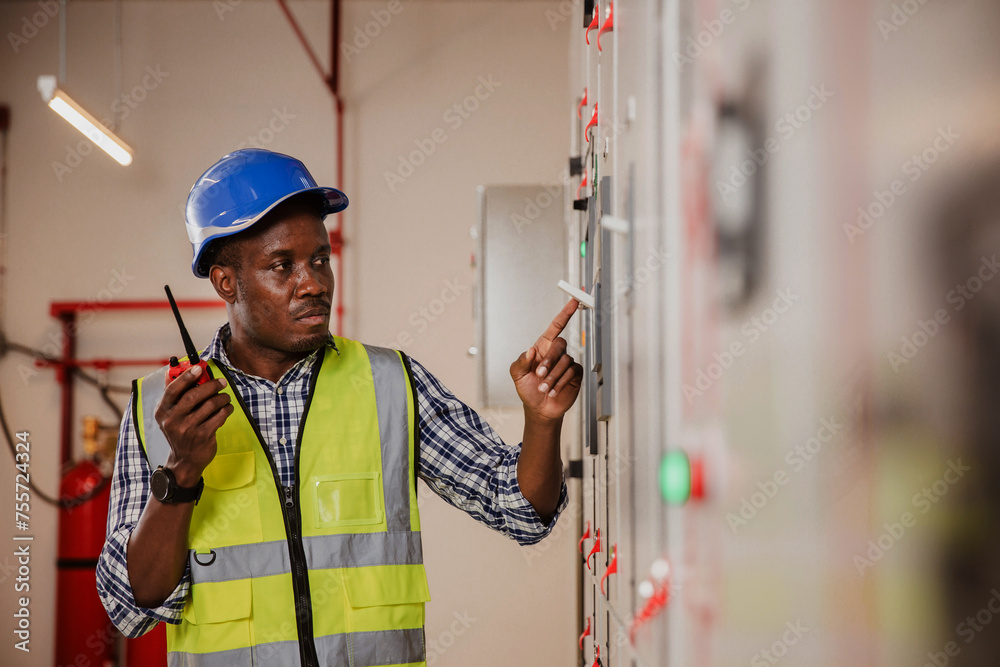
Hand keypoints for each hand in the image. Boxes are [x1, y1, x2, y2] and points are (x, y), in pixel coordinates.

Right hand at [154, 365, 233, 485]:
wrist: (185, 460)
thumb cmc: (180, 431)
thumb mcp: (170, 415)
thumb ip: (173, 394)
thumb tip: (172, 370)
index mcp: (162, 411)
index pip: (173, 389)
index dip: (186, 376)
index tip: (199, 368)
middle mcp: (172, 420)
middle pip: (193, 395)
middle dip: (211, 385)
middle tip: (221, 382)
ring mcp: (187, 429)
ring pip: (210, 405)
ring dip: (222, 398)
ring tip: (225, 397)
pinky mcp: (202, 436)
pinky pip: (219, 416)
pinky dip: (226, 409)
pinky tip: (227, 408)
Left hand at [510, 298, 583, 421]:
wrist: (539, 408)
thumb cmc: (527, 389)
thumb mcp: (517, 374)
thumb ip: (521, 361)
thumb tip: (531, 350)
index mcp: (542, 347)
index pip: (556, 326)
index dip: (565, 314)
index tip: (573, 302)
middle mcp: (556, 353)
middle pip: (560, 345)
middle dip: (550, 361)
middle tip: (540, 375)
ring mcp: (566, 363)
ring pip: (565, 361)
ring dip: (553, 377)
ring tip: (544, 388)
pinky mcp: (574, 375)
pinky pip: (571, 372)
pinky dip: (560, 382)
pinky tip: (553, 390)